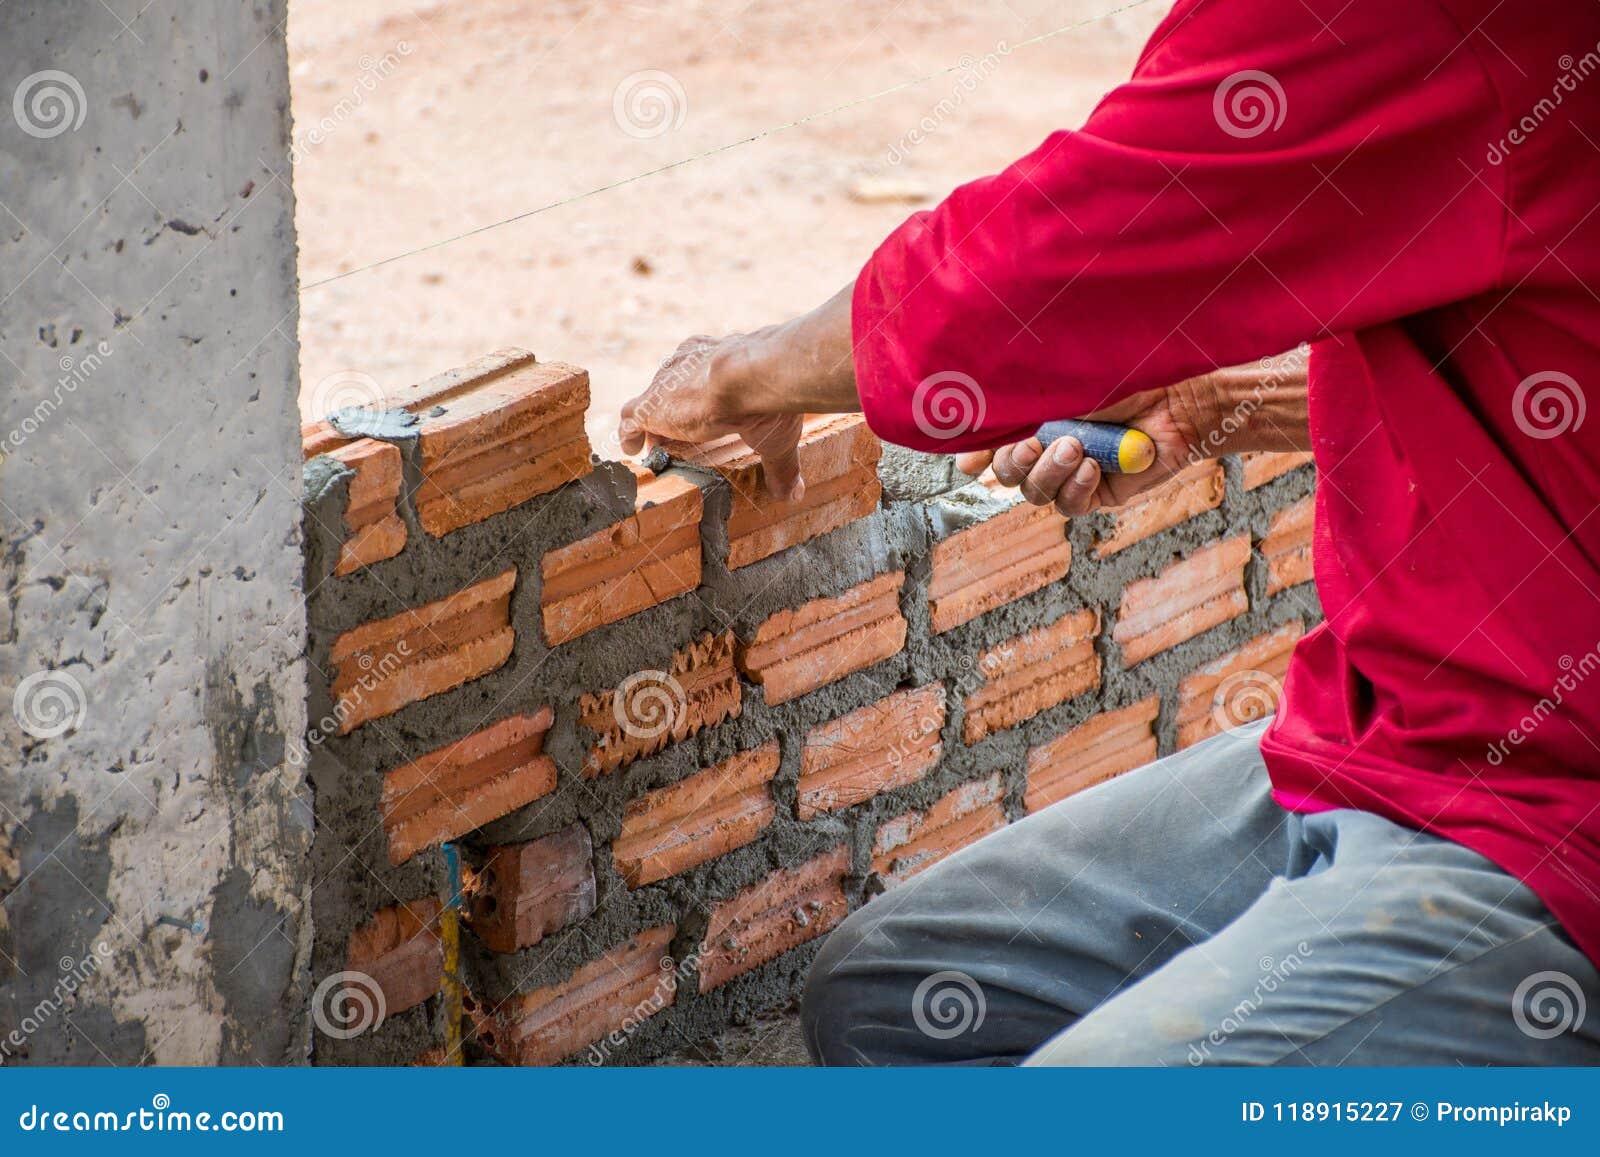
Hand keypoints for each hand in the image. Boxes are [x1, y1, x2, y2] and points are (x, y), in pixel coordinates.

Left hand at [618, 333, 806, 501]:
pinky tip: (634, 451)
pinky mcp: (651, 405)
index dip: (699, 394)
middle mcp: (691, 362)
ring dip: (654, 424)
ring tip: (657, 445)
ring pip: (652, 401)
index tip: (701, 411)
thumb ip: (780, 466)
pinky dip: (631, 435)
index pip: (702, 372)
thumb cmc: (768, 396)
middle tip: (677, 433)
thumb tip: (794, 494)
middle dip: (674, 407)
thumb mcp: (776, 435)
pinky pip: (631, 419)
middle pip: (674, 385)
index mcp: (723, 357)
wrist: (748, 375)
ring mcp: (667, 383)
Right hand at [954, 375, 1221, 515]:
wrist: (1176, 397)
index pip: (988, 446)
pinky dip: (1075, 488)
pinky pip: (1070, 505)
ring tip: (1075, 449)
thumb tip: (965, 464)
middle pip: (1006, 473)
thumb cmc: (1120, 378)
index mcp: (1033, 417)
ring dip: (1048, 473)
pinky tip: (1092, 468)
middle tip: (1036, 444)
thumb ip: (1014, 413)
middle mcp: (1047, 446)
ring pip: (1035, 492)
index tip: (974, 458)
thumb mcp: (1057, 388)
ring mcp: (1072, 472)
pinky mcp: (1098, 493)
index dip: (977, 455)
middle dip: (1015, 462)